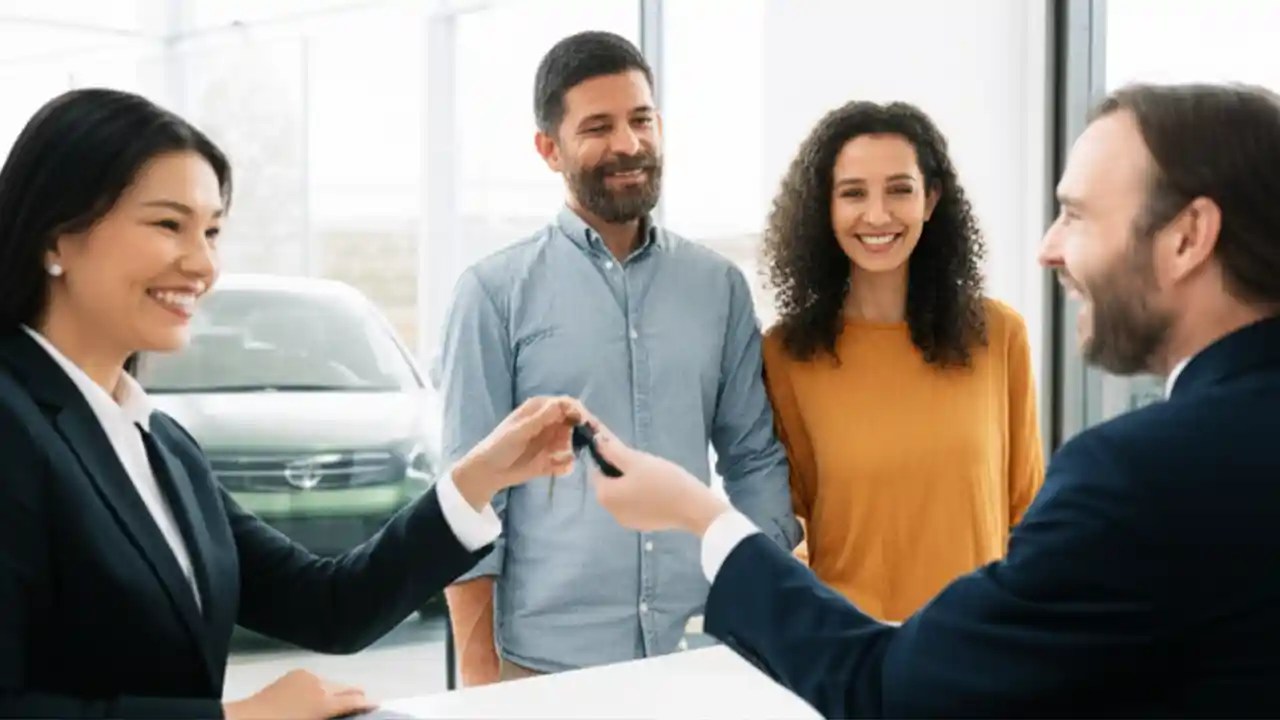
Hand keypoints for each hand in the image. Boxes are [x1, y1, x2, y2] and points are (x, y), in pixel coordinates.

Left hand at [223, 669, 373, 719]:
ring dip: (336, 690)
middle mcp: (321, 686)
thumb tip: (340, 712)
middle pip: (347, 687)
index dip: (368, 704)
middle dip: (356, 695)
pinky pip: (316, 679)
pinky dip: (320, 686)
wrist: (249, 719)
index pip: (354, 701)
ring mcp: (308, 677)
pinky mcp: (296, 673)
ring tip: (337, 700)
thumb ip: (330, 715)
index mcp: (325, 703)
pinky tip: (316, 694)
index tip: (377, 704)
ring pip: (332, 682)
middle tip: (362, 701)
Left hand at [453, 396, 586, 508]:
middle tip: (582, 444)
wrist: (488, 473)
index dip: (578, 412)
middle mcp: (549, 423)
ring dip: (568, 451)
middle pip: (574, 423)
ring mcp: (551, 441)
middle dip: (579, 434)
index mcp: (540, 409)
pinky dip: (564, 466)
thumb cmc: (500, 446)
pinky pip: (566, 462)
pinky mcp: (551, 460)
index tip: (585, 424)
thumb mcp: (520, 430)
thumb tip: (565, 403)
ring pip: (572, 443)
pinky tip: (557, 470)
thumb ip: (543, 418)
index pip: (566, 404)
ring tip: (555, 458)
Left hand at [586, 425, 729, 535]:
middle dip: (621, 470)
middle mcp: (611, 511)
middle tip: (643, 462)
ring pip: (623, 494)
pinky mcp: (642, 525)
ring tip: (652, 474)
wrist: (693, 508)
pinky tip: (658, 489)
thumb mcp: (636, 460)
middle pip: (610, 483)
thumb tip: (596, 440)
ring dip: (631, 482)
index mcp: (605, 495)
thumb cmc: (663, 481)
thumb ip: (613, 450)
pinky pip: (635, 504)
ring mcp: (627, 521)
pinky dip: (640, 495)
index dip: (608, 456)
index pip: (597, 470)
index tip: (626, 450)